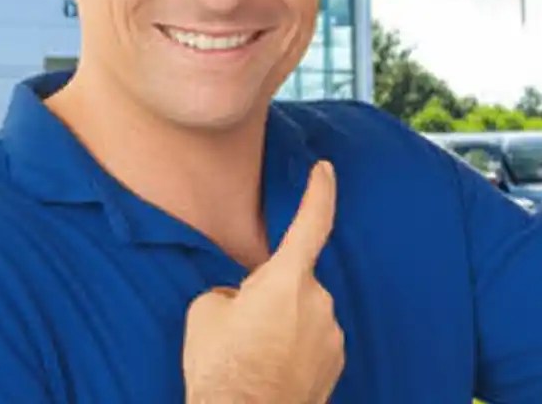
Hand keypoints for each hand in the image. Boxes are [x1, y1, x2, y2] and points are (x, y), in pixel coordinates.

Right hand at [182, 160, 344, 403]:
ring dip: (282, 327)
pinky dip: (293, 351)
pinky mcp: (336, 363)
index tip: (326, 169)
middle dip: (271, 296)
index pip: (311, 223)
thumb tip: (240, 301)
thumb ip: (230, 292)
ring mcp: (331, 334)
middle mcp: (317, 301)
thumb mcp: (205, 312)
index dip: (320, 192)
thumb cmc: (223, 368)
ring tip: (253, 357)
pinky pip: (312, 342)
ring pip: (303, 315)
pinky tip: (270, 371)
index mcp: (286, 279)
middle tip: (241, 328)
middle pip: (293, 282)